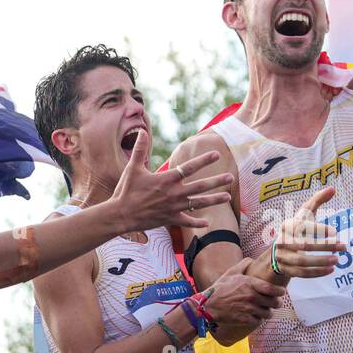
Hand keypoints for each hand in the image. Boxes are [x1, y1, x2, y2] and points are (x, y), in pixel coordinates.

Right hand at [109, 127, 232, 232]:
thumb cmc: (126, 190)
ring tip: (227, 197)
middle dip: (217, 181)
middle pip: (200, 186)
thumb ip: (139, 149)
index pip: (189, 167)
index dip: (204, 160)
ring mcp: (174, 207)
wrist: (121, 214)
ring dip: (214, 200)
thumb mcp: (133, 168)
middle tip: (231, 177)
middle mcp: (174, 193)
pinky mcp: (170, 219)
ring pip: (199, 203)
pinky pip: (188, 221)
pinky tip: (208, 222)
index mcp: (166, 179)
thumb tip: (141, 131)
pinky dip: (198, 222)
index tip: (216, 154)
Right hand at [201, 264, 282, 329]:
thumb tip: (251, 259)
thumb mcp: (231, 272)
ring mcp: (249, 309)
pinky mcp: (245, 319)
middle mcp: (252, 297)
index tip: (281, 292)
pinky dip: (258, 319)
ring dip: (267, 312)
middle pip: (274, 303)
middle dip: (276, 303)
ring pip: (268, 313)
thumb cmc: (220, 288)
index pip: (272, 289)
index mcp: (250, 284)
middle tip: (275, 303)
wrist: (209, 304)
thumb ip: (243, 264)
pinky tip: (254, 316)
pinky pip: (259, 321)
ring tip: (264, 310)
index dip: (280, 292)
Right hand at [262, 186, 346, 284]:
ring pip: (302, 261)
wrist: (280, 250)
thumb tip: (333, 188)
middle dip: (325, 246)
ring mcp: (282, 257)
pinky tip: (331, 270)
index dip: (318, 229)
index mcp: (286, 225)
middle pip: (304, 245)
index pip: (302, 227)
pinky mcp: (286, 270)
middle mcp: (282, 241)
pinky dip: (317, 272)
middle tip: (344, 246)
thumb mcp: (305, 214)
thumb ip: (318, 200)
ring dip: (321, 261)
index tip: (335, 230)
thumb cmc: (297, 229)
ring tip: (338, 260)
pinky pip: (301, 274)